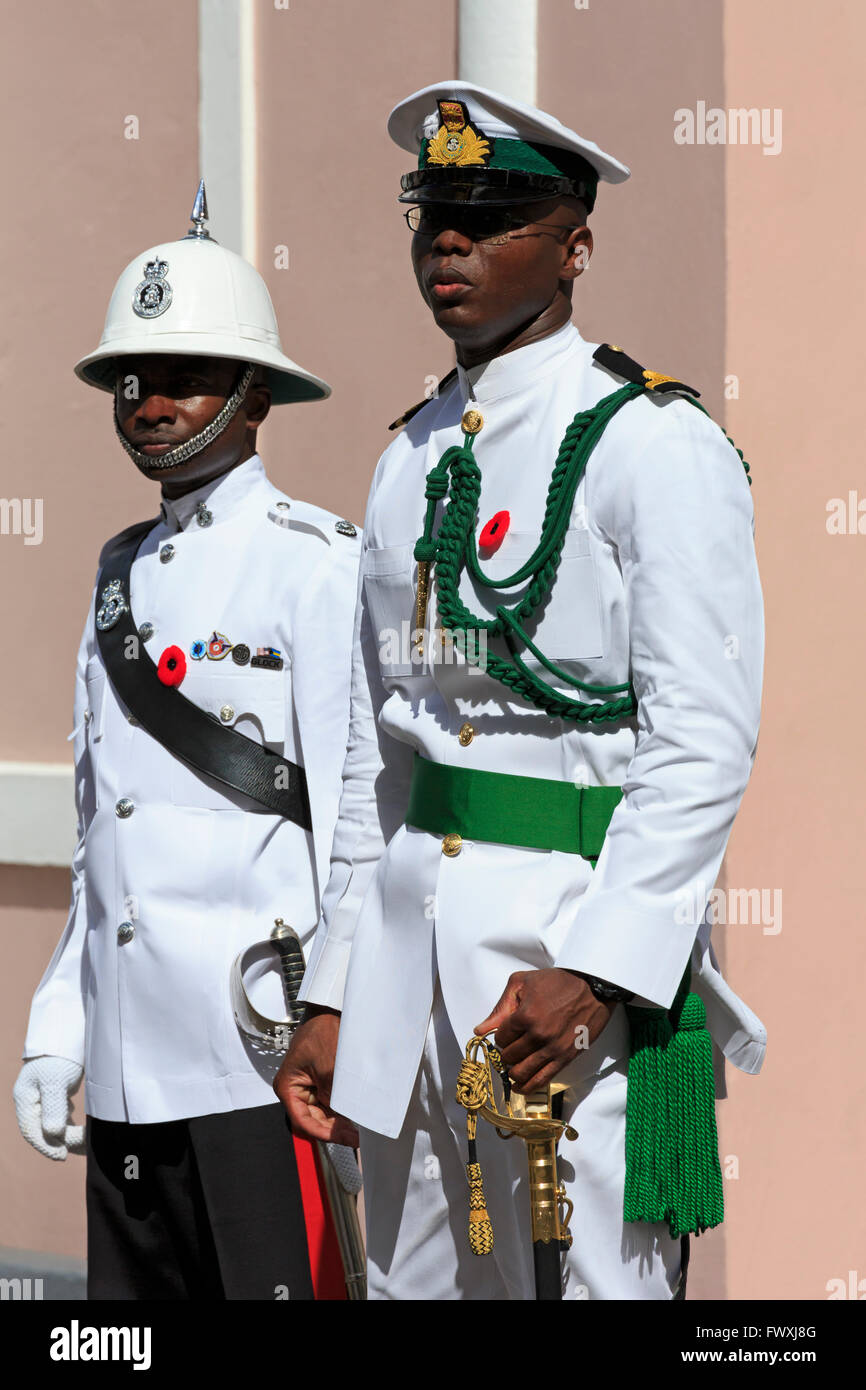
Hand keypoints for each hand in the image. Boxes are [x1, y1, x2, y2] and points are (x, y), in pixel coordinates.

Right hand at [13, 1056, 85, 1159]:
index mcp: (25, 1098)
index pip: (32, 1130)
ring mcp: (43, 1095)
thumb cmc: (59, 1053)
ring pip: (53, 1123)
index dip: (46, 1146)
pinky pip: (60, 1114)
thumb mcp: (55, 1080)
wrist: (69, 1028)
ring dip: (68, 1135)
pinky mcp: (56, 1090)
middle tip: (84, 1149)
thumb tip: (53, 1134)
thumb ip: (53, 1108)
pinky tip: (79, 1126)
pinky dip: (69, 1123)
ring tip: (86, 1143)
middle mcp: (32, 1099)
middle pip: (43, 1129)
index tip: (63, 1156)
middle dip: (62, 1142)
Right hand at [274, 1007, 358, 1146]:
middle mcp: (294, 1089)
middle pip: (313, 1119)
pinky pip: (329, 1101)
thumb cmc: (323, 1033)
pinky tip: (355, 1112)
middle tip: (355, 1136)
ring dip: (338, 1119)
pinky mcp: (319, 1080)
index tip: (344, 1138)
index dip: (324, 1133)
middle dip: (333, 1128)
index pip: (303, 1121)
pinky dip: (341, 1108)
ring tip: (358, 1126)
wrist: (331, 1010)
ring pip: (322, 1112)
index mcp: (288, 1087)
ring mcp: (307, 1085)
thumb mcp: (329, 1068)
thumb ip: (335, 1096)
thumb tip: (347, 1118)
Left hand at [474, 968, 613, 1093]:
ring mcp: (552, 1049)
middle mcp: (538, 1035)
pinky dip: (527, 1087)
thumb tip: (480, 1030)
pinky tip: (520, 1087)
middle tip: (512, 1047)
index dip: (500, 1037)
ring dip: (514, 1071)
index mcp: (525, 1015)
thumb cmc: (558, 982)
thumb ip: (500, 1007)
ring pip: (522, 1072)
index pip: (500, 1038)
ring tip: (514, 1067)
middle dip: (507, 1053)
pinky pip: (542, 1080)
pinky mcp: (565, 1058)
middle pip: (509, 1056)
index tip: (506, 1033)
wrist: (593, 987)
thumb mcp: (522, 982)